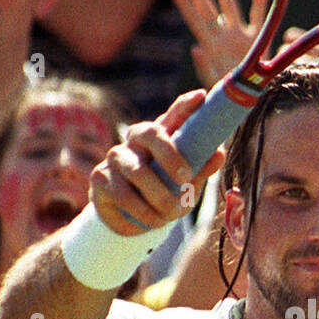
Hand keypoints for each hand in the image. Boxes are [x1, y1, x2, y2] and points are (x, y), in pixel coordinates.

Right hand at [91, 90, 223, 234]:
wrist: (130, 220)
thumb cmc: (163, 194)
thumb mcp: (186, 185)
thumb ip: (200, 170)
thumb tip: (219, 154)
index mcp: (161, 138)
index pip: (173, 116)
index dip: (186, 106)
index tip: (201, 96)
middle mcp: (136, 140)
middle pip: (150, 132)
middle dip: (170, 155)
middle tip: (185, 179)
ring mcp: (116, 156)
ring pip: (137, 171)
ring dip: (157, 197)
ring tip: (168, 215)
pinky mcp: (100, 177)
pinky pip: (122, 195)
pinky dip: (139, 212)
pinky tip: (148, 222)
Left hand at [168, 0, 268, 87]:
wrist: (249, 103)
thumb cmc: (228, 97)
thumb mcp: (213, 86)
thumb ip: (205, 68)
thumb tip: (196, 48)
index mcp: (210, 46)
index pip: (193, 19)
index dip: (183, 1)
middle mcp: (223, 36)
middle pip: (206, 7)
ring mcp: (240, 36)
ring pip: (230, 6)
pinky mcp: (258, 41)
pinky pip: (258, 18)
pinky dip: (260, 3)